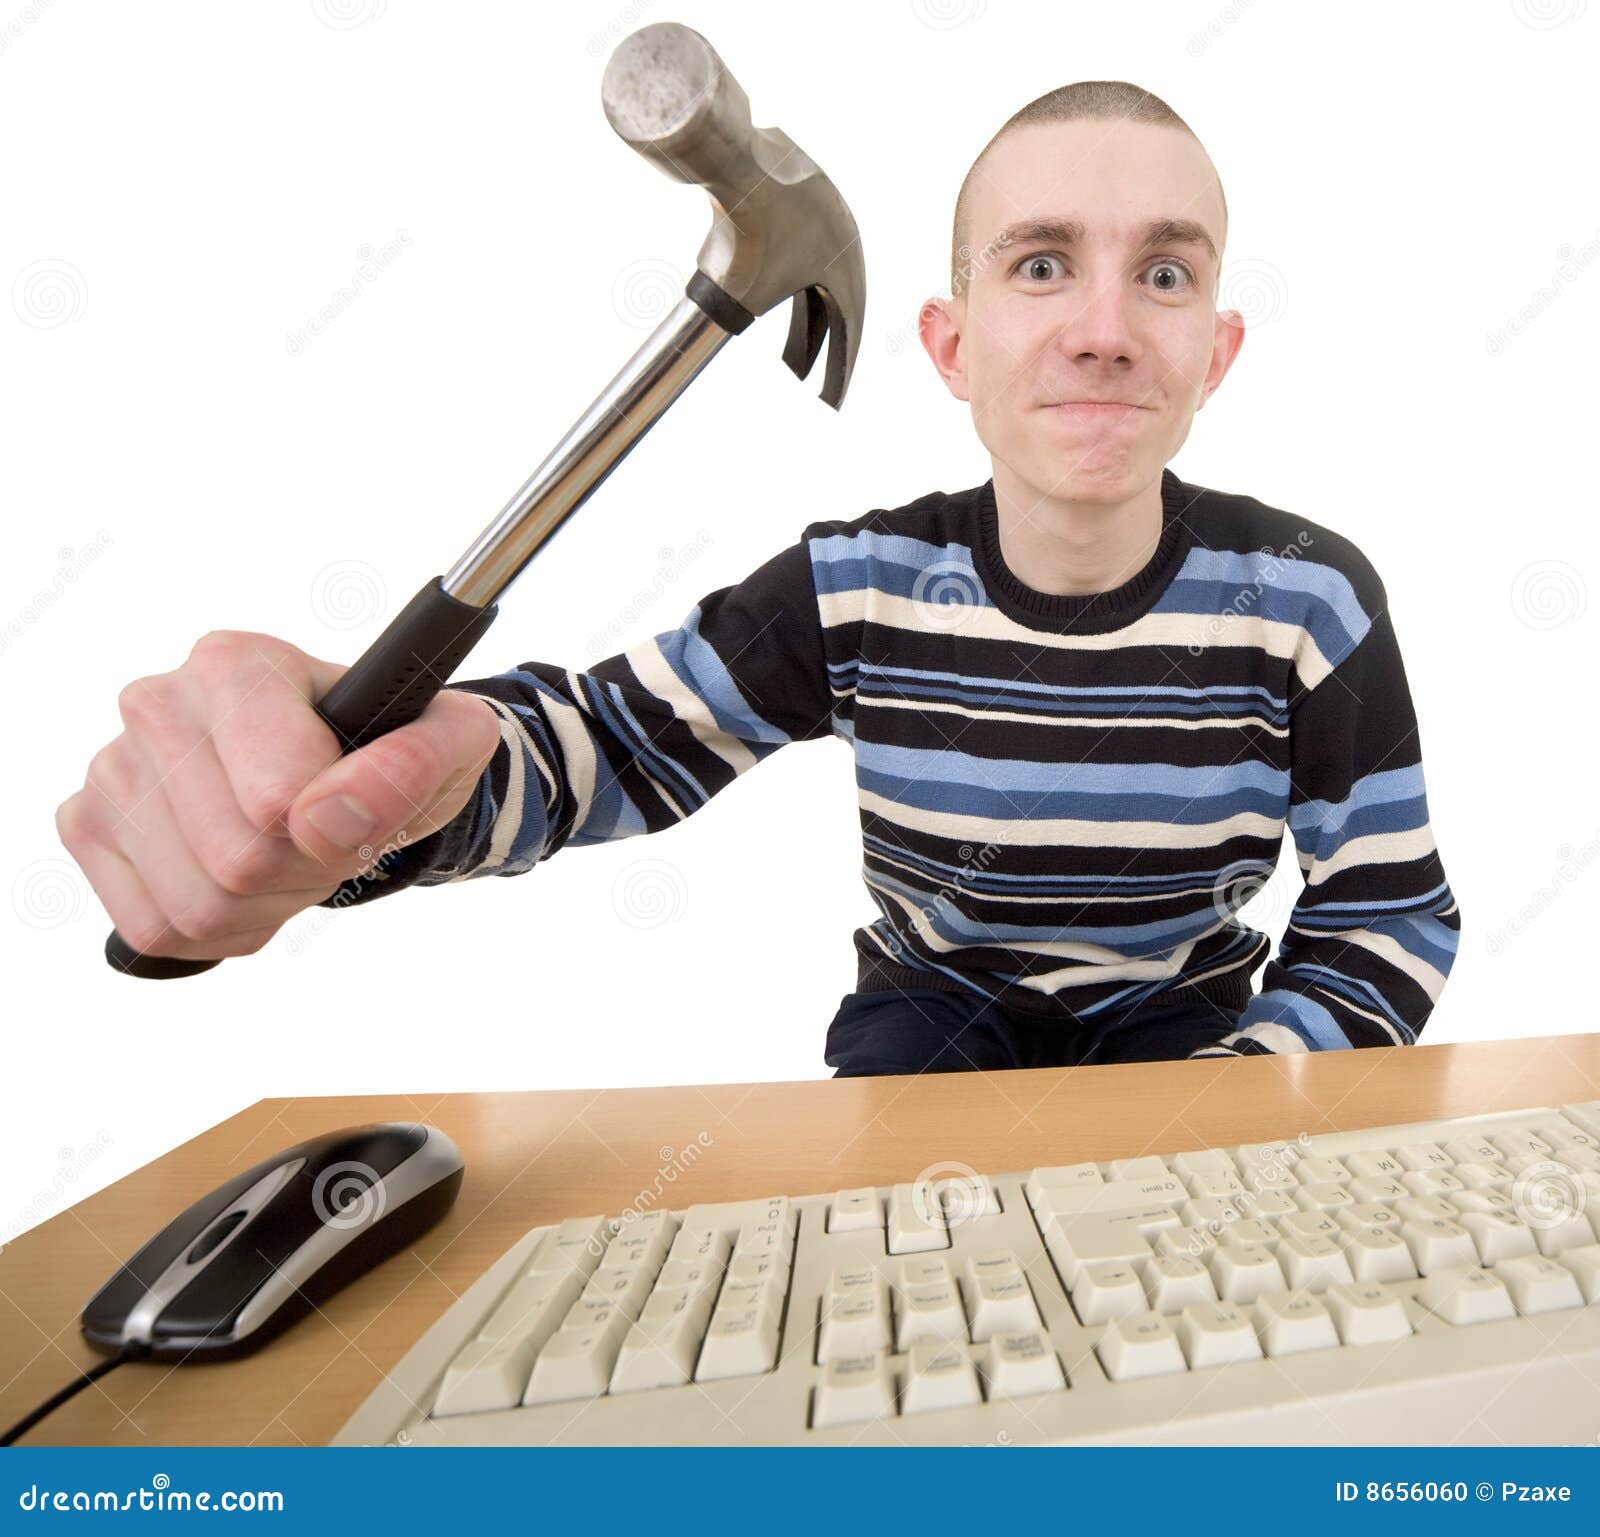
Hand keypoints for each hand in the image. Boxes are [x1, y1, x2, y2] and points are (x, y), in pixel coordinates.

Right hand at [56, 629, 500, 961]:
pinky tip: (249, 881)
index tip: (361, 806)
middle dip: (307, 872)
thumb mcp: (450, 740)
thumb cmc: (391, 747)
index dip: (341, 830)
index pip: (278, 798)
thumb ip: (417, 761)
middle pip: (239, 862)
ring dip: (268, 905)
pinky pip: (155, 930)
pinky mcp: (86, 826)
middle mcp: (157, 703)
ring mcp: (112, 767)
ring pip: (195, 907)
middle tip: (331, 835)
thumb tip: (332, 815)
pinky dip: (222, 929)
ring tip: (293, 852)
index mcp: (237, 664)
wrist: (344, 766)